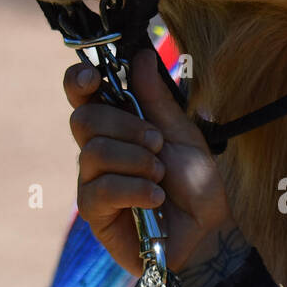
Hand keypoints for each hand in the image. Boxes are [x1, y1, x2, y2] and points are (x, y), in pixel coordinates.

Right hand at [64, 48, 249, 286]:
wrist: (207, 233)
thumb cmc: (193, 184)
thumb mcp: (181, 133)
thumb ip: (156, 97)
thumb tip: (140, 53)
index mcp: (116, 126)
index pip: (82, 96)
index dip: (79, 81)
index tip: (94, 77)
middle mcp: (98, 150)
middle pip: (84, 120)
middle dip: (125, 126)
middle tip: (157, 143)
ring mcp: (93, 181)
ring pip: (93, 153)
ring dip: (136, 160)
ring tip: (160, 176)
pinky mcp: (95, 213)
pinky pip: (101, 189)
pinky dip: (134, 189)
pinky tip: (156, 198)